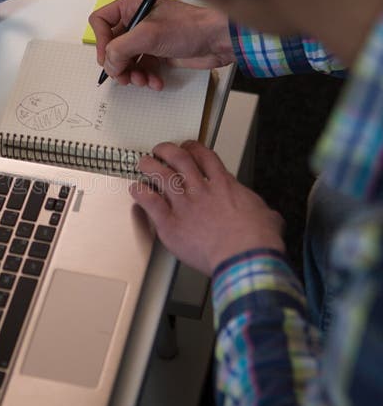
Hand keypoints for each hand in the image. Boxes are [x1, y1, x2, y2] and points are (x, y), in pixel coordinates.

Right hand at [89, 0, 233, 89]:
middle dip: (118, 64)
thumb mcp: (148, 35)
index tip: (108, 59)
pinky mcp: (159, 52)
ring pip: (126, 60)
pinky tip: (156, 82)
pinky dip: (147, 77)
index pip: (101, 21)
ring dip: (132, 74)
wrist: (217, 41)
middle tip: (125, 77)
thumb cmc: (188, 28)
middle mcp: (137, 19)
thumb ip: (120, 49)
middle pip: (112, 45)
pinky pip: (142, 68)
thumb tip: (108, 65)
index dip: (100, 41)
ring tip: (143, 81)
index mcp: (131, 5)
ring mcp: (147, 37)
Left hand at [130, 141, 284, 274]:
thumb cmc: (258, 240)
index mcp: (225, 185)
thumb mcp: (268, 216)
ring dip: (150, 166)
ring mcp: (184, 205)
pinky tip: (136, 189)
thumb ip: (261, 211)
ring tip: (144, 163)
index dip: (194, 148)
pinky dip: (141, 193)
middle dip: (167, 150)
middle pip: (179, 158)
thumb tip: (269, 216)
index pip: (205, 156)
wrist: (245, 258)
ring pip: (161, 175)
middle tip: (161, 150)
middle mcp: (202, 190)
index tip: (188, 147)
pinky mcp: (170, 224)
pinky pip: (150, 202)